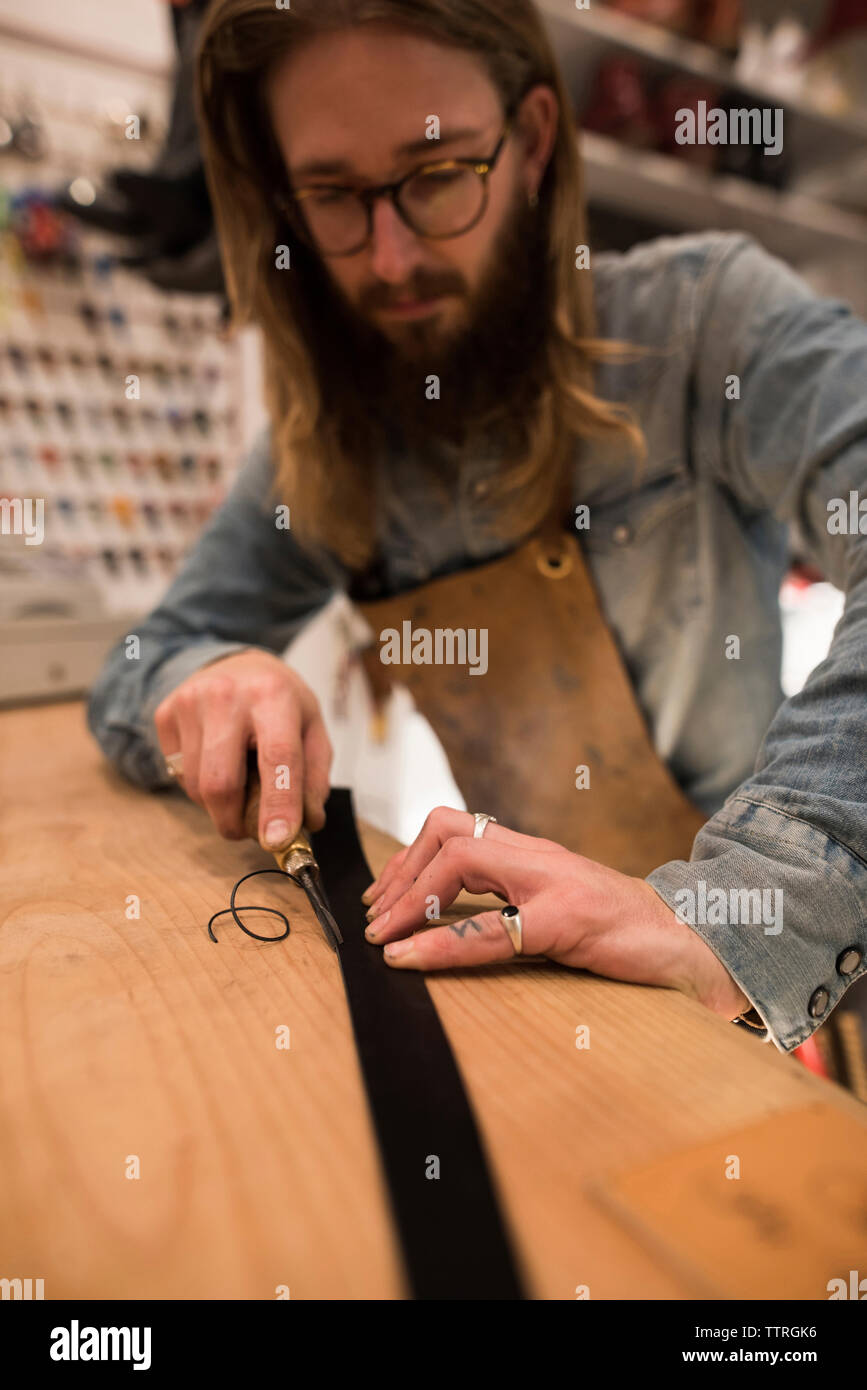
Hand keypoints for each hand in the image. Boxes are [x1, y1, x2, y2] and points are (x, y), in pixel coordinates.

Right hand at [153, 649, 331, 848]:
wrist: (234, 663)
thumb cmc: (279, 702)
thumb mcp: (312, 728)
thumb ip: (314, 778)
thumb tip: (307, 824)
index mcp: (273, 696)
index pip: (277, 757)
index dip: (278, 804)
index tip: (277, 841)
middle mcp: (226, 695)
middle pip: (221, 783)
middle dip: (235, 822)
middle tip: (250, 829)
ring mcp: (189, 703)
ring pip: (197, 788)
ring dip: (219, 805)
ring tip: (238, 781)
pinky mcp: (165, 714)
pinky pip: (179, 776)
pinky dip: (200, 786)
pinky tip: (216, 762)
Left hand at [362, 807, 750, 1020]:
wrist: (696, 944)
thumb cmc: (626, 935)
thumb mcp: (560, 911)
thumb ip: (514, 905)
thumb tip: (451, 927)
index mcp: (534, 854)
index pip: (456, 827)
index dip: (409, 860)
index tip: (383, 902)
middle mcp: (539, 857)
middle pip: (448, 829)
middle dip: (400, 873)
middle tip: (377, 920)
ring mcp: (555, 884)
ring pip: (462, 860)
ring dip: (409, 899)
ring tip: (385, 938)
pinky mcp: (570, 921)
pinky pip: (492, 929)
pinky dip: (441, 945)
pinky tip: (411, 961)